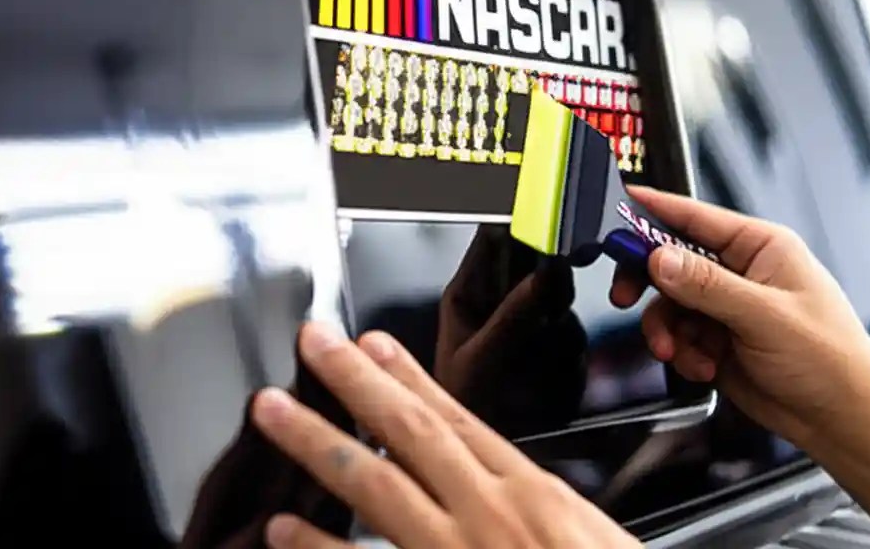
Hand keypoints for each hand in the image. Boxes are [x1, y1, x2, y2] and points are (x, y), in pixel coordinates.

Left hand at [249, 322, 638, 548]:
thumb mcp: (596, 535)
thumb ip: (548, 506)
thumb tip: (518, 485)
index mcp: (534, 493)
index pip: (460, 419)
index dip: (410, 377)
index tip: (373, 344)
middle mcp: (490, 515)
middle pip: (411, 433)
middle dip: (356, 383)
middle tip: (313, 341)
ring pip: (377, 487)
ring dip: (319, 444)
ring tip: (272, 411)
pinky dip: (323, 548)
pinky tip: (281, 529)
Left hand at [434, 227, 584, 433]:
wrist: (470, 458)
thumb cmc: (456, 410)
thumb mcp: (481, 359)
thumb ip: (514, 315)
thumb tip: (545, 272)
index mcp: (468, 293)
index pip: (494, 236)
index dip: (520, 225)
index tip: (548, 227)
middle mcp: (499, 303)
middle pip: (537, 264)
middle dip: (550, 285)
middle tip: (549, 306)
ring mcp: (527, 326)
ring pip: (561, 300)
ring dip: (558, 326)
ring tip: (536, 359)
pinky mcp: (551, 350)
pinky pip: (573, 335)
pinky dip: (568, 354)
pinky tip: (548, 373)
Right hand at [609, 187, 869, 446]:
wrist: (841, 418)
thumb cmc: (830, 359)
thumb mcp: (763, 315)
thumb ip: (706, 285)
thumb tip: (660, 258)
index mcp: (761, 247)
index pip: (696, 217)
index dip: (653, 210)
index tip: (619, 207)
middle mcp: (741, 272)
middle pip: (671, 260)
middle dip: (648, 282)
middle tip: (625, 294)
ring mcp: (728, 307)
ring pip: (669, 304)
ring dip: (666, 329)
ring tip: (678, 351)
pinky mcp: (718, 340)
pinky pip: (678, 335)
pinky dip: (681, 353)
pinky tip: (703, 366)